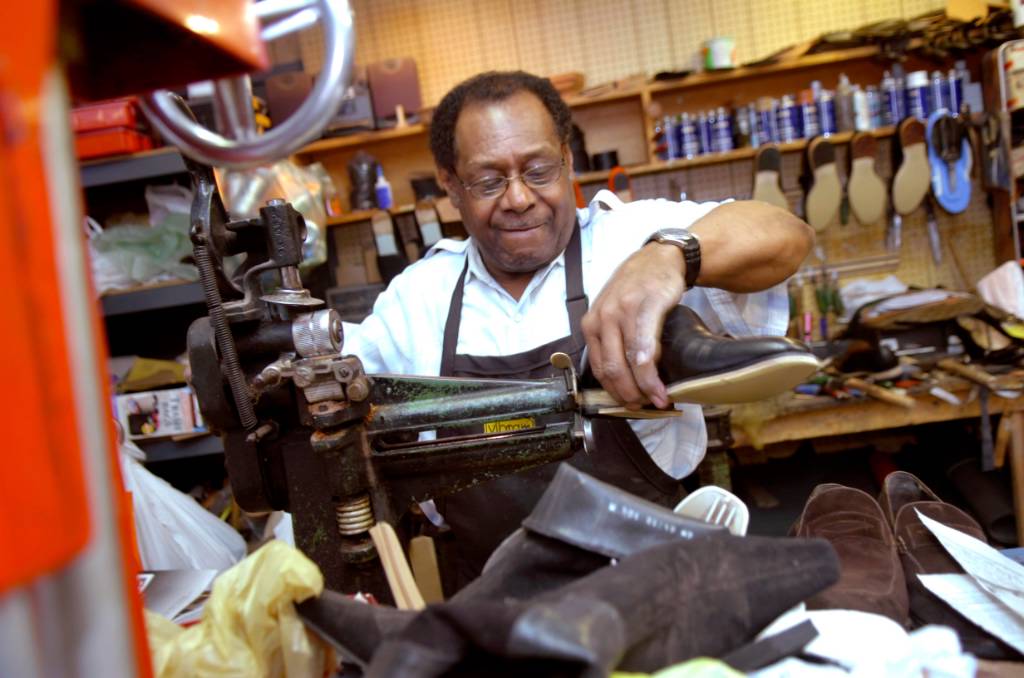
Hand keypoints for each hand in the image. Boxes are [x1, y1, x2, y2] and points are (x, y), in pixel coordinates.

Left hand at [581, 243, 684, 408]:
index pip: (597, 368)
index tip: (628, 405)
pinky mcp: (646, 307)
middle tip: (643, 407)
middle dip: (627, 394)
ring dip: (643, 387)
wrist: (658, 259)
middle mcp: (602, 319)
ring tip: (657, 400)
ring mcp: (623, 312)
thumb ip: (612, 341)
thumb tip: (621, 380)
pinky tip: (659, 384)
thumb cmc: (636, 290)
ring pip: (628, 361)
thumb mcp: (613, 313)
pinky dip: (651, 370)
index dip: (613, 392)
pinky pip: (644, 345)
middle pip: (611, 369)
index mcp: (591, 325)